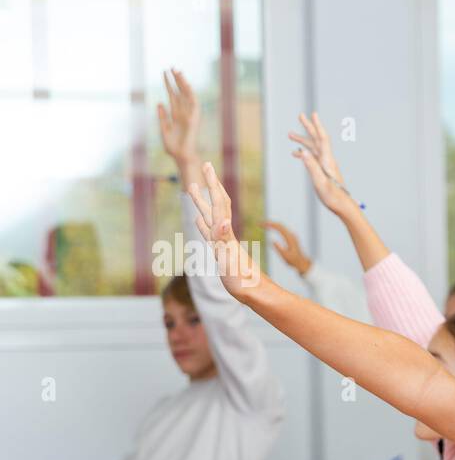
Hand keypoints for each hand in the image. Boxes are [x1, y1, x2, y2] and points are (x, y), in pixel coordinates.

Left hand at [157, 68, 200, 173]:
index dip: (169, 84)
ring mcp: (189, 115)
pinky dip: (190, 95)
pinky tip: (186, 85)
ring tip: (177, 72)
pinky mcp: (193, 119)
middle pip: (180, 93)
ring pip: (187, 95)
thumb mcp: (163, 130)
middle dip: (176, 80)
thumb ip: (162, 116)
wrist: (181, 157)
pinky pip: (194, 104)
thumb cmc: (173, 147)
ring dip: (183, 84)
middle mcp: (183, 113)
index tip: (165, 73)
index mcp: (175, 114)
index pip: (172, 95)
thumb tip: (159, 102)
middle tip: (171, 67)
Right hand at [188, 163, 263, 298]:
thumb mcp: (230, 258)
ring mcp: (223, 242)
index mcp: (225, 233)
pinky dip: (204, 224)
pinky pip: (210, 234)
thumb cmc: (243, 281)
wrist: (256, 294)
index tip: (208, 165)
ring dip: (202, 201)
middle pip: (217, 203)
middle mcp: (224, 234)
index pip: (218, 202)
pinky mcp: (222, 253)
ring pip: (211, 216)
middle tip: (206, 166)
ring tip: (193, 187)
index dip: (213, 184)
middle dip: (211, 185)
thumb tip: (221, 220)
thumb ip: (224, 239)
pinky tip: (199, 220)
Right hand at [264, 221, 312, 275]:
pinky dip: (275, 227)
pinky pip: (282, 229)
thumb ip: (279, 249)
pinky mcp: (291, 237)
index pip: (279, 227)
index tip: (261, 225)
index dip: (270, 224)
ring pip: (281, 226)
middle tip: (259, 224)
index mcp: (290, 238)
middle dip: (269, 223)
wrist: (302, 263)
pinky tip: (270, 228)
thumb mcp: (285, 256)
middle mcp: (291, 235)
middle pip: (279, 225)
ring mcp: (292, 235)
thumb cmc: (294, 261)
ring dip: (272, 224)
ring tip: (263, 225)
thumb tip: (272, 241)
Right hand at [289, 112, 353, 214]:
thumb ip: (312, 167)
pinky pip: (312, 157)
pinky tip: (295, 154)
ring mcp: (325, 165)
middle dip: (309, 127)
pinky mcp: (323, 170)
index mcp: (327, 161)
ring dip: (302, 140)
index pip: (322, 139)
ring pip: (313, 148)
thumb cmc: (333, 197)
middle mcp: (327, 160)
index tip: (313, 114)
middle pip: (317, 139)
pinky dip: (303, 153)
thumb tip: (303, 152)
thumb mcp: (320, 182)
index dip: (317, 126)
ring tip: (289, 134)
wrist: (342, 206)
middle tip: (300, 115)